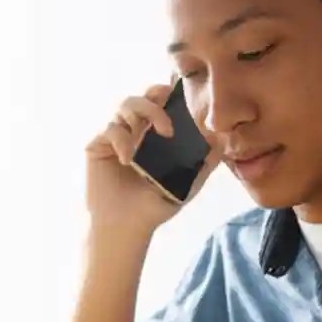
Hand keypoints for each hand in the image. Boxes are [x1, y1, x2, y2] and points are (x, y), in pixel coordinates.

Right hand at [84, 82, 219, 232]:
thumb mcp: (187, 184)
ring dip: (143, 113)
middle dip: (156, 99)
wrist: (127, 227)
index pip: (161, 102)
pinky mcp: (97, 145)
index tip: (182, 102)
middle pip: (144, 96)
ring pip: (126, 105)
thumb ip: (205, 163)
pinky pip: (110, 129)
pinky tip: (128, 160)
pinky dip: (122, 139)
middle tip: (170, 125)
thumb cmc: (154, 206)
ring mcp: (115, 135)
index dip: (170, 94)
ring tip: (159, 136)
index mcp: (155, 134)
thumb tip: (223, 139)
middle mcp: (134, 130)